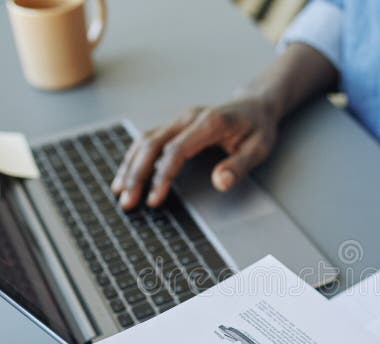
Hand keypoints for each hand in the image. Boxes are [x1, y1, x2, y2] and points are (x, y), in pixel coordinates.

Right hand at [111, 97, 277, 209]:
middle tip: (127, 202)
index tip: (154, 199)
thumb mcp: (259, 148)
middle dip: (137, 175)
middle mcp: (188, 118)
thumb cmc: (258, 127)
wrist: (255, 105)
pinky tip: (126, 175)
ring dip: (130, 167)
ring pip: (145, 141)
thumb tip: (220, 182)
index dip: (162, 176)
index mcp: (208, 123)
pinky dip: (134, 158)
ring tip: (119, 192)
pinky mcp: (174, 126)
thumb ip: (240, 165)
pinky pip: (148, 140)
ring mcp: (179, 120)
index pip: (176, 151)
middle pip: (152, 145)